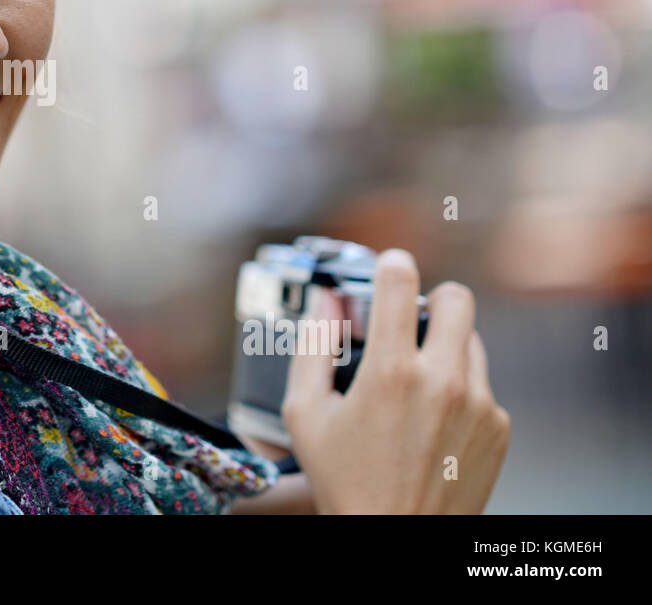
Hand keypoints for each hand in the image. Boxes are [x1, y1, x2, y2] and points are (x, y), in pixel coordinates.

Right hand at [281, 249, 510, 512]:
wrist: (396, 537)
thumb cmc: (343, 479)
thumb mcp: (303, 412)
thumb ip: (311, 346)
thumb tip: (324, 301)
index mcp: (391, 371)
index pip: (401, 281)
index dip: (392, 264)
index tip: (389, 267)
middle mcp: (443, 380)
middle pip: (458, 298)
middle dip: (433, 299)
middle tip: (412, 320)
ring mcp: (478, 404)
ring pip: (471, 342)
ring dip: (445, 346)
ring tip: (416, 382)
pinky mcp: (498, 427)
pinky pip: (482, 384)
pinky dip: (459, 389)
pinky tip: (432, 420)